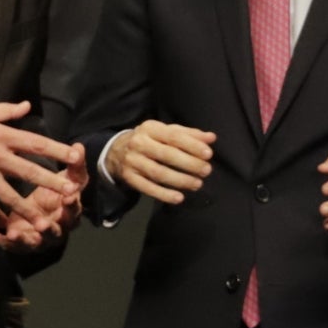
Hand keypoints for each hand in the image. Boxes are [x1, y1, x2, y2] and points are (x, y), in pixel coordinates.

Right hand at [0, 100, 78, 222]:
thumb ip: (6, 111)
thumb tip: (27, 106)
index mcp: (0, 136)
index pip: (34, 143)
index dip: (56, 150)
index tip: (75, 156)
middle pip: (28, 172)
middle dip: (50, 183)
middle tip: (70, 193)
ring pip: (9, 196)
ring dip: (27, 211)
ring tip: (43, 223)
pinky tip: (8, 226)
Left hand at [0, 161, 85, 251]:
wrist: (39, 212)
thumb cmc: (55, 192)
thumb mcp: (65, 177)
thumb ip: (73, 164)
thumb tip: (79, 145)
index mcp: (69, 212)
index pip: (74, 210)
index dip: (72, 205)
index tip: (68, 197)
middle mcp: (57, 228)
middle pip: (56, 231)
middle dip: (50, 229)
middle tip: (43, 225)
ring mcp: (38, 238)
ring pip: (33, 242)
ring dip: (23, 239)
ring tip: (13, 234)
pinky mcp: (20, 243)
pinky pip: (8, 244)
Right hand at [102, 120, 216, 205]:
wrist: (116, 151)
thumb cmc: (150, 140)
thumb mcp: (166, 132)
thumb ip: (189, 134)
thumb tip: (211, 138)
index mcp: (150, 128)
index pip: (173, 136)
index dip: (192, 145)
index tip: (208, 154)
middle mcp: (139, 143)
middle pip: (167, 155)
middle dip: (189, 164)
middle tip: (206, 171)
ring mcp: (132, 161)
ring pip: (158, 173)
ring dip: (180, 180)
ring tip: (197, 184)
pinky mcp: (129, 177)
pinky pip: (147, 188)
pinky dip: (164, 194)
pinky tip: (179, 198)